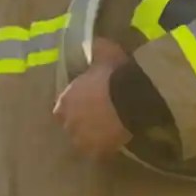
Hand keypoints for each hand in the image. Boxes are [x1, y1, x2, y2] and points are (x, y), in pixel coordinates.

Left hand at [53, 38, 131, 158]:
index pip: (63, 107)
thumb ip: (97, 50)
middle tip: (101, 115)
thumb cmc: (114, 75)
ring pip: (85, 141)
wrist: (132, 98)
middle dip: (82, 122)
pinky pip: (101, 152)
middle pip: (72, 126)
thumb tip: (95, 42)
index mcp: (64, 102)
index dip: (75, 105)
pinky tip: (118, 141)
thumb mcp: (105, 53)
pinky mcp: (100, 153)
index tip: (87, 101)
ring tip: (110, 130)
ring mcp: (83, 141)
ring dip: (93, 137)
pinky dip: (107, 148)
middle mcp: (69, 124)